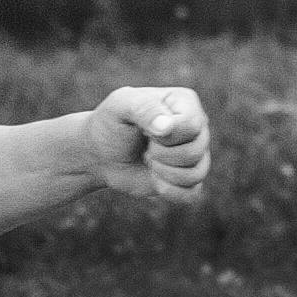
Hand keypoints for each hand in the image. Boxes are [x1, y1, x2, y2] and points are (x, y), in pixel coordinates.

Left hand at [89, 86, 210, 205]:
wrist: (100, 153)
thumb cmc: (111, 123)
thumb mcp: (120, 106)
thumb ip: (144, 109)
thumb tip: (166, 128)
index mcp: (185, 103)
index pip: (192, 125)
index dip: (167, 135)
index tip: (144, 130)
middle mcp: (196, 128)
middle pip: (195, 151)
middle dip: (162, 154)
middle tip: (144, 146)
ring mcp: (195, 154)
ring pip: (195, 174)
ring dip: (163, 173)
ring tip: (148, 160)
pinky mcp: (188, 179)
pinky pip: (192, 193)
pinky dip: (170, 192)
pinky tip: (155, 181)